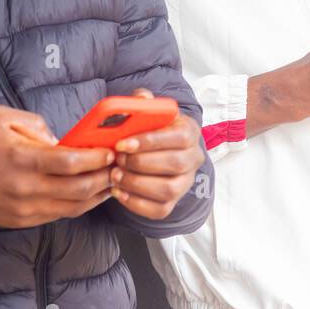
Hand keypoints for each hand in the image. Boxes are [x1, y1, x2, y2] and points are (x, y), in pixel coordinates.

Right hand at [0, 104, 115, 227]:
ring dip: (98, 194)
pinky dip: (81, 205)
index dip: (96, 158)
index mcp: (22, 159)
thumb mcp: (2, 118)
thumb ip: (36, 125)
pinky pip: (61, 215)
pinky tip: (92, 194)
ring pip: (74, 207)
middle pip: (79, 189)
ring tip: (112, 180)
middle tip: (119, 166)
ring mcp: (26, 208)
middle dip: (105, 177)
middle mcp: (26, 188)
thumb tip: (63, 141)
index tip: (109, 151)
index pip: (70, 162)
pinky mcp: (24, 221)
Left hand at [109, 89, 205, 219]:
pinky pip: (159, 210)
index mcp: (190, 132)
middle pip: (175, 164)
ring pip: (168, 190)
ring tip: (116, 175)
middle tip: (116, 160)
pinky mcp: (173, 203)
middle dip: (141, 163)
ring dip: (137, 184)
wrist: (155, 151)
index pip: (178, 138)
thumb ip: (144, 103)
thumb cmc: (150, 129)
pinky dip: (136, 203)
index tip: (123, 144)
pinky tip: (119, 192)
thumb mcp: (148, 112)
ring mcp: (185, 183)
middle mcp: (193, 158)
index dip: (150, 141)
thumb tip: (142, 98)